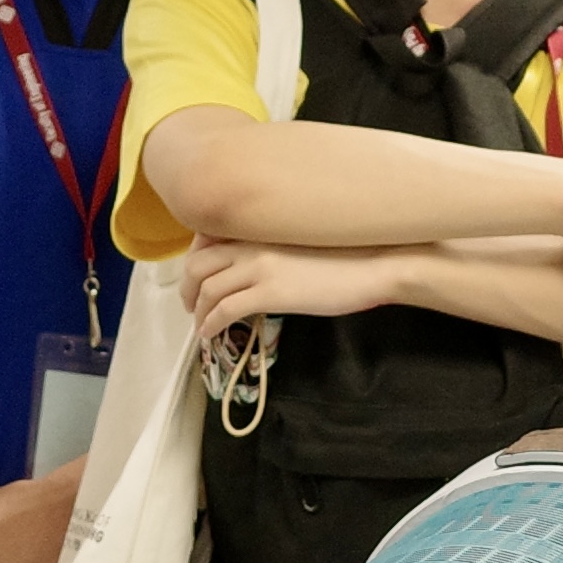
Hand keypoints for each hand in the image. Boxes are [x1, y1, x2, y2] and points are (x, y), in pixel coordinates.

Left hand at [179, 238, 393, 332]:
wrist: (374, 264)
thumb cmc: (349, 255)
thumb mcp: (302, 241)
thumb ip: (274, 248)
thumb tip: (258, 266)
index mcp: (262, 229)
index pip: (208, 237)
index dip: (194, 259)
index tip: (197, 275)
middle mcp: (254, 243)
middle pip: (199, 264)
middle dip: (187, 287)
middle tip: (190, 302)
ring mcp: (260, 268)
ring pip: (207, 288)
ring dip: (197, 309)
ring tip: (199, 323)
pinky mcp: (270, 293)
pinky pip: (225, 310)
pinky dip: (210, 324)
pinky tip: (209, 334)